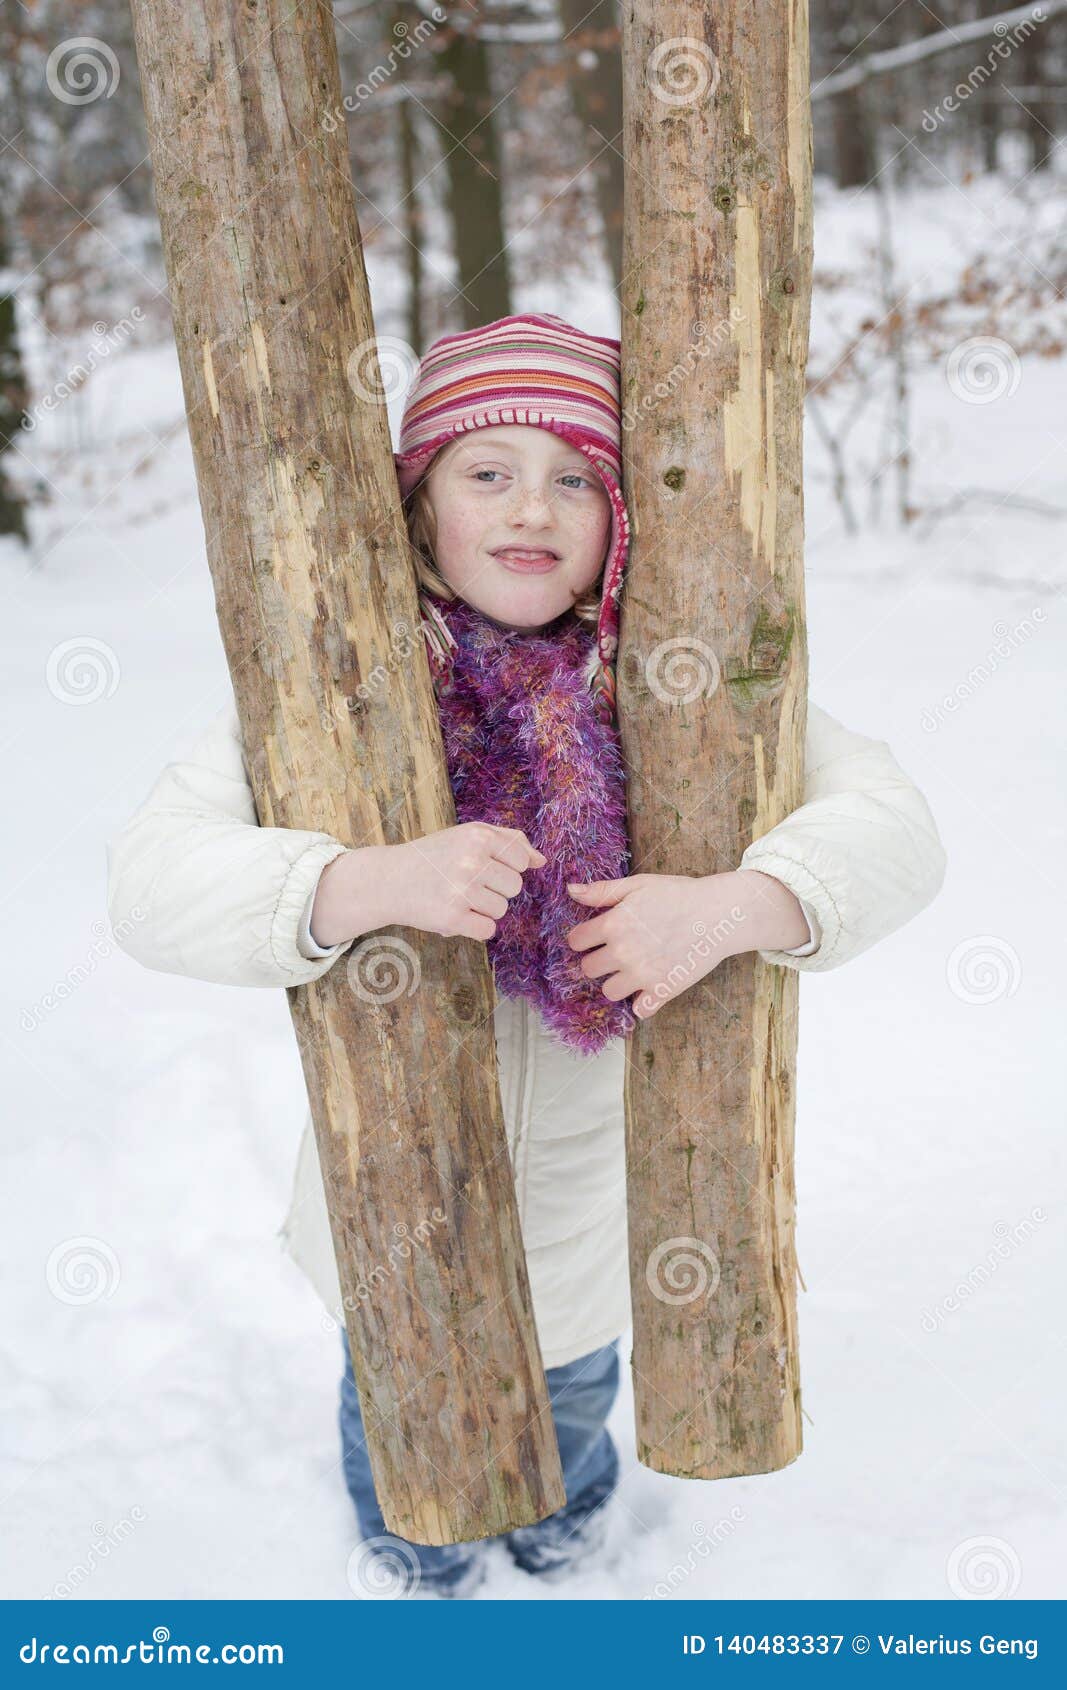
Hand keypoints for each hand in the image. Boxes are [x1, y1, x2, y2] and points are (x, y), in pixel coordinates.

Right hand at [312, 823, 545, 945]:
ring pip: (502, 910)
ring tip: (458, 897)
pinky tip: (456, 914)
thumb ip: (507, 840)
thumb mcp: (468, 835)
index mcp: (478, 836)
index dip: (507, 867)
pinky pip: (487, 929)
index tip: (484, 867)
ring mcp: (461, 891)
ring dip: (484, 908)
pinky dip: (475, 927)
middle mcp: (471, 861)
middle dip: (495, 888)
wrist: (389, 879)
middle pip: (515, 887)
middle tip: (466, 883)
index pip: (521, 859)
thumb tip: (541, 860)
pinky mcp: (451, 918)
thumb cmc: (434, 856)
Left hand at [565, 868, 812, 1017]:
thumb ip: (602, 891)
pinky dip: (642, 1002)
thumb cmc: (679, 894)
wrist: (719, 914)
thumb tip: (570, 890)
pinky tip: (650, 986)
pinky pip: (639, 1010)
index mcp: (613, 925)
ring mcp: (641, 975)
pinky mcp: (662, 991)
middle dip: (597, 960)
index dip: (583, 938)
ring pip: (608, 992)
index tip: (594, 936)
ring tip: (632, 969)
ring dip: (616, 982)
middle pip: (588, 969)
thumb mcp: (638, 884)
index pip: (575, 942)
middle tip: (615, 952)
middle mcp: (622, 953)